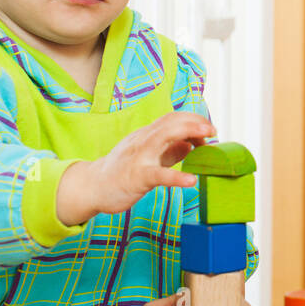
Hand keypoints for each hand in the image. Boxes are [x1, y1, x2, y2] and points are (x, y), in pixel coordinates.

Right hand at [88, 112, 215, 215]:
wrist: (91, 187)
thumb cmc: (121, 172)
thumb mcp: (148, 156)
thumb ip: (171, 150)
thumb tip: (192, 144)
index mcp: (147, 135)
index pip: (173, 118)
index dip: (193, 120)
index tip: (209, 131)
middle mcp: (143, 140)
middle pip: (171, 121)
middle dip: (195, 121)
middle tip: (213, 130)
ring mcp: (139, 157)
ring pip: (163, 137)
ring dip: (189, 133)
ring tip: (208, 140)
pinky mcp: (136, 177)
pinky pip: (158, 175)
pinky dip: (176, 177)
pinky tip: (191, 181)